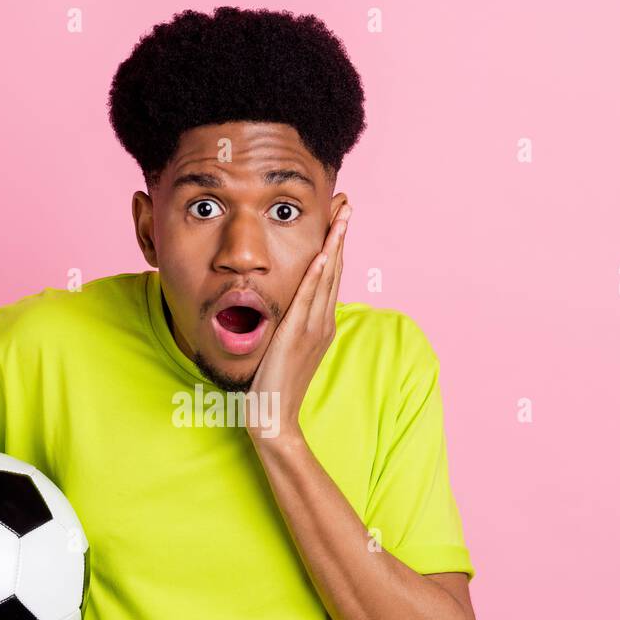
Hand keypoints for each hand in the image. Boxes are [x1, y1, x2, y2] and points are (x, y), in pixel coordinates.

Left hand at [247, 203, 350, 444]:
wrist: (275, 415)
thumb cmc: (274, 385)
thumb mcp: (284, 347)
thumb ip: (287, 325)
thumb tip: (282, 308)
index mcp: (320, 323)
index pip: (330, 275)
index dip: (335, 245)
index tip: (339, 219)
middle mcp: (322, 322)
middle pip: (334, 269)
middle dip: (340, 235)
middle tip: (346, 204)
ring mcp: (313, 329)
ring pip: (326, 278)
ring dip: (334, 245)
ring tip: (341, 216)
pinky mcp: (297, 336)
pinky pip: (308, 300)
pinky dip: (317, 276)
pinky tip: (321, 254)